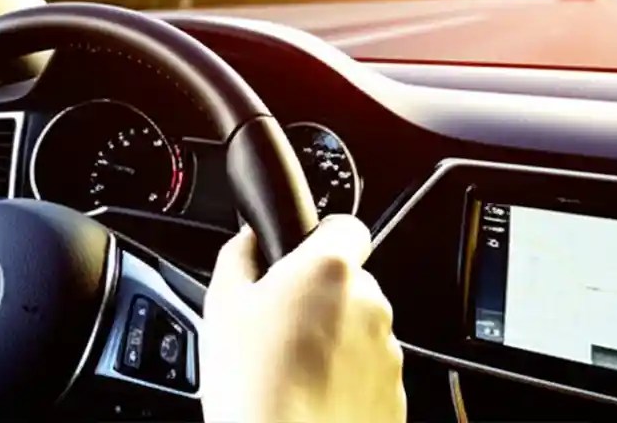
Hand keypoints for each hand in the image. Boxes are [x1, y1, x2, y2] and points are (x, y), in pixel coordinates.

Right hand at [200, 215, 405, 422]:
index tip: (295, 259)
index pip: (343, 224)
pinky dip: (343, 375)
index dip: (317, 238)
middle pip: (347, 280)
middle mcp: (370, 303)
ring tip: (289, 368)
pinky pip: (366, 368)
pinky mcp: (394, 390)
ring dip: (331, 337)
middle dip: (317, 295)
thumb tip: (248, 242)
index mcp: (329, 270)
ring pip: (357, 326)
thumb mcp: (222, 306)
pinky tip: (308, 393)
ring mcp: (387, 350)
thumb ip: (239, 256)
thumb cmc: (256, 388)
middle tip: (277, 324)